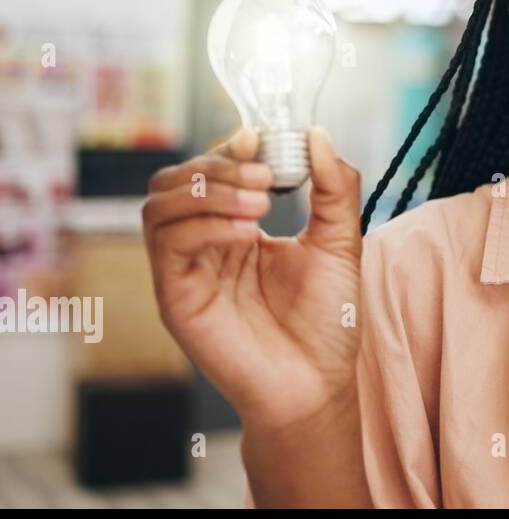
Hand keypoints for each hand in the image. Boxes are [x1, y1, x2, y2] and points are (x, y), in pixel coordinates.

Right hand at [143, 127, 363, 436]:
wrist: (318, 383)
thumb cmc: (327, 320)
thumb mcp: (341, 241)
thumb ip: (335, 188)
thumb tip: (317, 135)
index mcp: (236, 228)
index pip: (210, 169)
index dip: (230, 148)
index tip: (262, 142)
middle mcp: (203, 245)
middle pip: (173, 179)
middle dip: (216, 165)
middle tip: (265, 179)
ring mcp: (186, 270)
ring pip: (159, 205)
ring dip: (206, 191)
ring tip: (258, 206)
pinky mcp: (176, 297)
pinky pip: (166, 244)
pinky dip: (203, 225)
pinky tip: (246, 234)